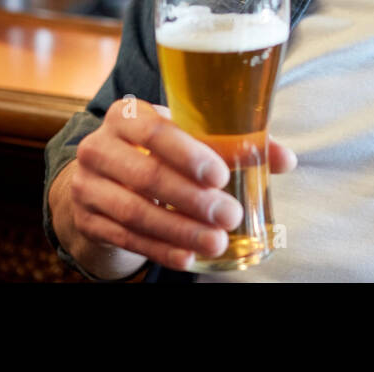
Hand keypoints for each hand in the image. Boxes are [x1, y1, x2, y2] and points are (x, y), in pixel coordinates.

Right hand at [65, 97, 296, 272]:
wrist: (103, 177)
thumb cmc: (159, 150)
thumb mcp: (186, 138)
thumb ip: (235, 144)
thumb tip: (286, 160)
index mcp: (126, 115)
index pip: (154, 131)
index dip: (188, 154)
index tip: (221, 176)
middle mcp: (99, 147)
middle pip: (146, 176)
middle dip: (192, 200)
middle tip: (230, 215)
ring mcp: (87, 185)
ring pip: (135, 213)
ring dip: (180, 230)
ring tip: (216, 241)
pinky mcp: (87, 219)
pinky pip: (126, 238)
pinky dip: (160, 249)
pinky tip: (188, 257)